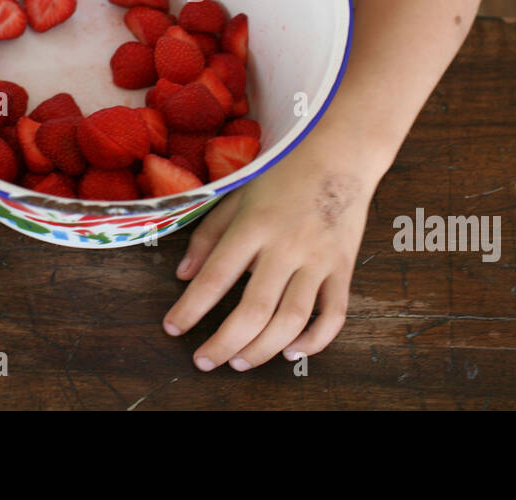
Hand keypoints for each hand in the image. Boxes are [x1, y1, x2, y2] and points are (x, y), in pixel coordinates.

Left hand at [161, 138, 380, 370]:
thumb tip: (183, 275)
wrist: (341, 152)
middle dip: (224, 343)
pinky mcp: (343, 267)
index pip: (215, 278)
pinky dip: (314, 341)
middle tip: (204, 361)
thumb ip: (208, 235)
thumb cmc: (283, 171)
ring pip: (292, 320)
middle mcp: (286, 246)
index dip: (190, 309)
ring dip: (263, 349)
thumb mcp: (237, 194)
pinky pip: (333, 314)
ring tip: (240, 362)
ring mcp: (318, 259)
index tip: (173, 328)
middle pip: (253, 310)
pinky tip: (291, 351)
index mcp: (253, 225)